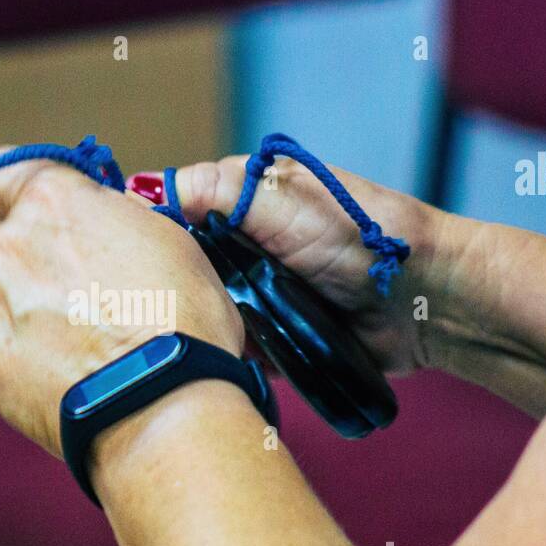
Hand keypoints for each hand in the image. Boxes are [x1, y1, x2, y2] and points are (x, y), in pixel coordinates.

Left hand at [0, 154, 243, 456]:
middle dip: (46, 269)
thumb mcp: (173, 242)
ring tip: (72, 357)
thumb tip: (105, 221)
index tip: (13, 195)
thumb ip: (122, 220)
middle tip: (94, 309)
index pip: (15, 172)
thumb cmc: (184, 326)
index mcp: (58, 201)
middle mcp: (13, 239)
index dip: (17, 185)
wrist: (164, 405)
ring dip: (22, 314)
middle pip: (15, 242)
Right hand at [136, 156, 450, 372]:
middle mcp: (243, 247)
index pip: (170, 214)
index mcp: (239, 202)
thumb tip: (139, 187)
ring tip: (188, 334)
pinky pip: (233, 351)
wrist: (422, 299)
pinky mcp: (273, 340)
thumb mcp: (278, 197)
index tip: (123, 252)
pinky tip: (222, 358)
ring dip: (200, 324)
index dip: (146, 232)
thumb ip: (210, 189)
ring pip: (202, 313)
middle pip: (179, 269)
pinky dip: (229, 355)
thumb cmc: (359, 233)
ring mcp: (258, 295)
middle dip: (170, 286)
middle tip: (156, 303)